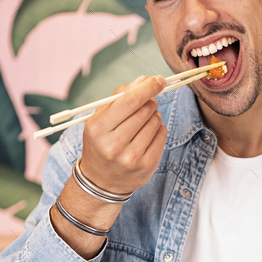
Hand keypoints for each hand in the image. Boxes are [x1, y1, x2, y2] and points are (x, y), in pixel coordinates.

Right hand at [81, 74, 166, 194]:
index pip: (129, 101)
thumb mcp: (99, 119)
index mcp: (99, 128)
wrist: (100, 181)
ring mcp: (131, 158)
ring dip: (153, 116)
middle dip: (150, 101)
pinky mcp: (146, 166)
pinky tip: (147, 135)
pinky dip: (158, 130)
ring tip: (142, 123)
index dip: (148, 87)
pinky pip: (162, 135)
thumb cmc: (101, 143)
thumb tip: (143, 80)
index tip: (159, 80)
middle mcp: (114, 144)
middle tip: (146, 104)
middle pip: (145, 110)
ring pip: (156, 121)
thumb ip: (119, 97)